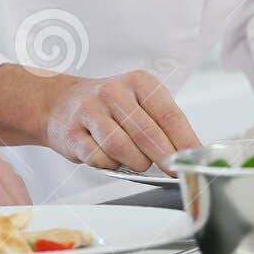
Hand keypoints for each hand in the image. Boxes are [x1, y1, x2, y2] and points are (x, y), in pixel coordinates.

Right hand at [41, 70, 200, 171]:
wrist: (60, 103)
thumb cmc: (110, 107)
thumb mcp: (140, 102)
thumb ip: (164, 124)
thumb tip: (191, 152)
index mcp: (139, 82)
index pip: (169, 114)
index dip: (184, 141)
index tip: (193, 160)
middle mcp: (113, 92)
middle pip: (147, 132)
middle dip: (164, 157)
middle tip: (173, 171)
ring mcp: (89, 111)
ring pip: (121, 147)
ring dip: (135, 162)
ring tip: (138, 162)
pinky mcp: (71, 133)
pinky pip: (98, 158)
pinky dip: (110, 164)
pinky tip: (111, 158)